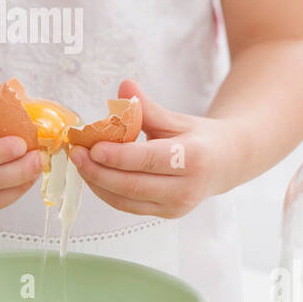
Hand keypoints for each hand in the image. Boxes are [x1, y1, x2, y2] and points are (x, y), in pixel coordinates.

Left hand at [68, 80, 244, 218]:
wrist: (226, 163)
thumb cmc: (199, 138)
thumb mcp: (177, 119)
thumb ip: (148, 108)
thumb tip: (124, 86)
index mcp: (193, 159)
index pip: (149, 160)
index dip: (118, 156)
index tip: (92, 147)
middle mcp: (186, 189)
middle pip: (133, 185)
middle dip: (98, 172)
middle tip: (76, 154)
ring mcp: (176, 207)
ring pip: (126, 201)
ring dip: (98, 183)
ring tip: (79, 162)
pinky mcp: (166, 215)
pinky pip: (129, 206)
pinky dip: (107, 191)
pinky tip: (94, 173)